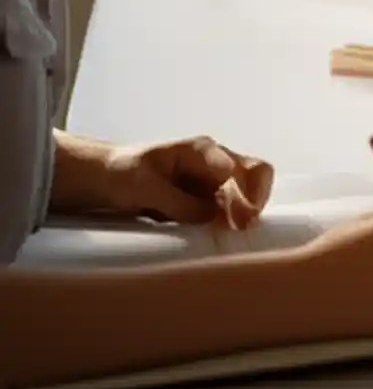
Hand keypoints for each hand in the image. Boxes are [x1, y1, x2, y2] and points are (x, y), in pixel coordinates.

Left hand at [103, 136, 274, 228]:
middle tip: (242, 230)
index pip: (241, 167)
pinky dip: (228, 226)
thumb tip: (214, 215)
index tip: (240, 220)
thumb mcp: (143, 186)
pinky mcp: (206, 204)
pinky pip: (228, 214)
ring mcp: (213, 185)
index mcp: (201, 151)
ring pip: (245, 199)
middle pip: (254, 179)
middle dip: (252, 205)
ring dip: (241, 217)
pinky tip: (216, 237)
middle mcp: (214, 164)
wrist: (101, 179)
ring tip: (227, 236)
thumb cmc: (119, 173)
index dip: (248, 193)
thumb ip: (179, 201)